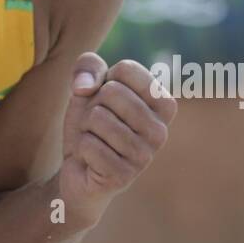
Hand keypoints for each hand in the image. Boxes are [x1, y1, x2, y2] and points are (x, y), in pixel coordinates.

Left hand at [57, 55, 176, 214]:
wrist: (79, 167)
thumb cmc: (91, 122)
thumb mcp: (88, 85)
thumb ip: (88, 66)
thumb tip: (84, 88)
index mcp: (164, 104)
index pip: (127, 69)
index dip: (104, 80)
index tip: (108, 100)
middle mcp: (160, 131)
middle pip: (111, 91)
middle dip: (93, 105)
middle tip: (98, 124)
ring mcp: (144, 156)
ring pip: (98, 118)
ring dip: (86, 127)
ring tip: (96, 140)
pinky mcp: (123, 176)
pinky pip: (88, 145)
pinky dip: (81, 149)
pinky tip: (92, 159)